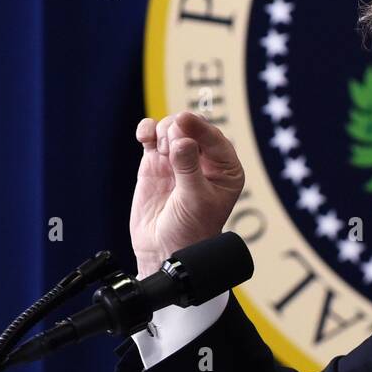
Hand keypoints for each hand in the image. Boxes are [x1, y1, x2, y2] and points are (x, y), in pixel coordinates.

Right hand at [130, 111, 244, 276]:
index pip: (215, 139)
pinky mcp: (156, 163)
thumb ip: (189, 168)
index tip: (183, 121)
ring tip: (162, 154)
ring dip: (164, 132)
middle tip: (170, 149)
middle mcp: (204, 161)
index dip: (199, 127)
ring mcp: (179, 160)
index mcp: (226, 170)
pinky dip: (148, 131)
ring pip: (172, 128)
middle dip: (179, 130)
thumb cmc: (190, 231)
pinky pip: (152, 136)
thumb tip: (182, 140)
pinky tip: (145, 137)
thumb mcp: (195, 200)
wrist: (164, 251)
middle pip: (193, 127)